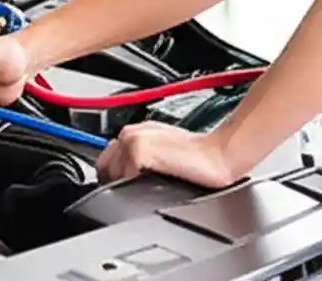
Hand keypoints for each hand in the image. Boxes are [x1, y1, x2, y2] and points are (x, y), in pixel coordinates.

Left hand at [96, 121, 240, 188]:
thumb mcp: (163, 151)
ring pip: (111, 174)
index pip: (106, 160)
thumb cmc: (197, 155)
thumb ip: (140, 158)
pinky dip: (132, 185)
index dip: (113, 177)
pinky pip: (123, 177)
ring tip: (143, 189)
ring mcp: (133, 141)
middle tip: (134, 190)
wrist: (217, 155)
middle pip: (104, 167)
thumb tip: (125, 177)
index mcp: (135, 132)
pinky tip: (149, 186)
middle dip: (115, 181)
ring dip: (123, 185)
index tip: (122, 186)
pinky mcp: (139, 152)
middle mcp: (130, 133)